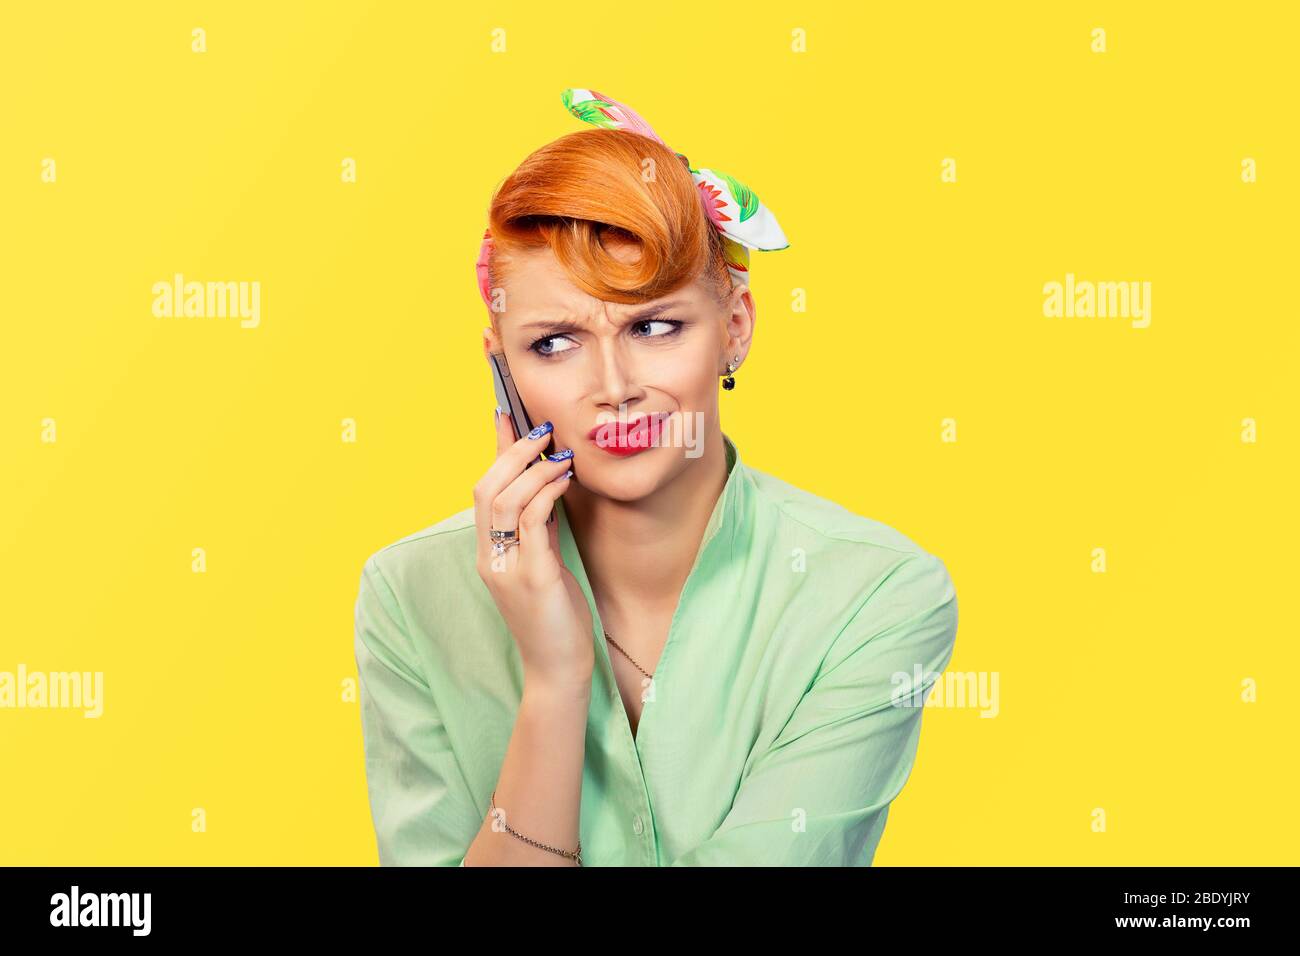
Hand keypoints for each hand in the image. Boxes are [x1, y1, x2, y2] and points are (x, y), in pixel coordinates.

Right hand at [473, 409, 593, 691]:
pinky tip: (565, 480)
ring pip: (504, 501)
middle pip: (486, 489)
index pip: (484, 491)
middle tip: (541, 430)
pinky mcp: (532, 578)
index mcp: (489, 553)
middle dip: (512, 452)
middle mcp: (490, 558)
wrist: (558, 669)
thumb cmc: (554, 617)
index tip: (505, 413)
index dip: (494, 451)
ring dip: (532, 469)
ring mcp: (507, 568)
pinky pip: (533, 523)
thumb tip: (548, 485)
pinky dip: (546, 494)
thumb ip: (539, 529)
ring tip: (559, 453)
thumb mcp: (544, 564)